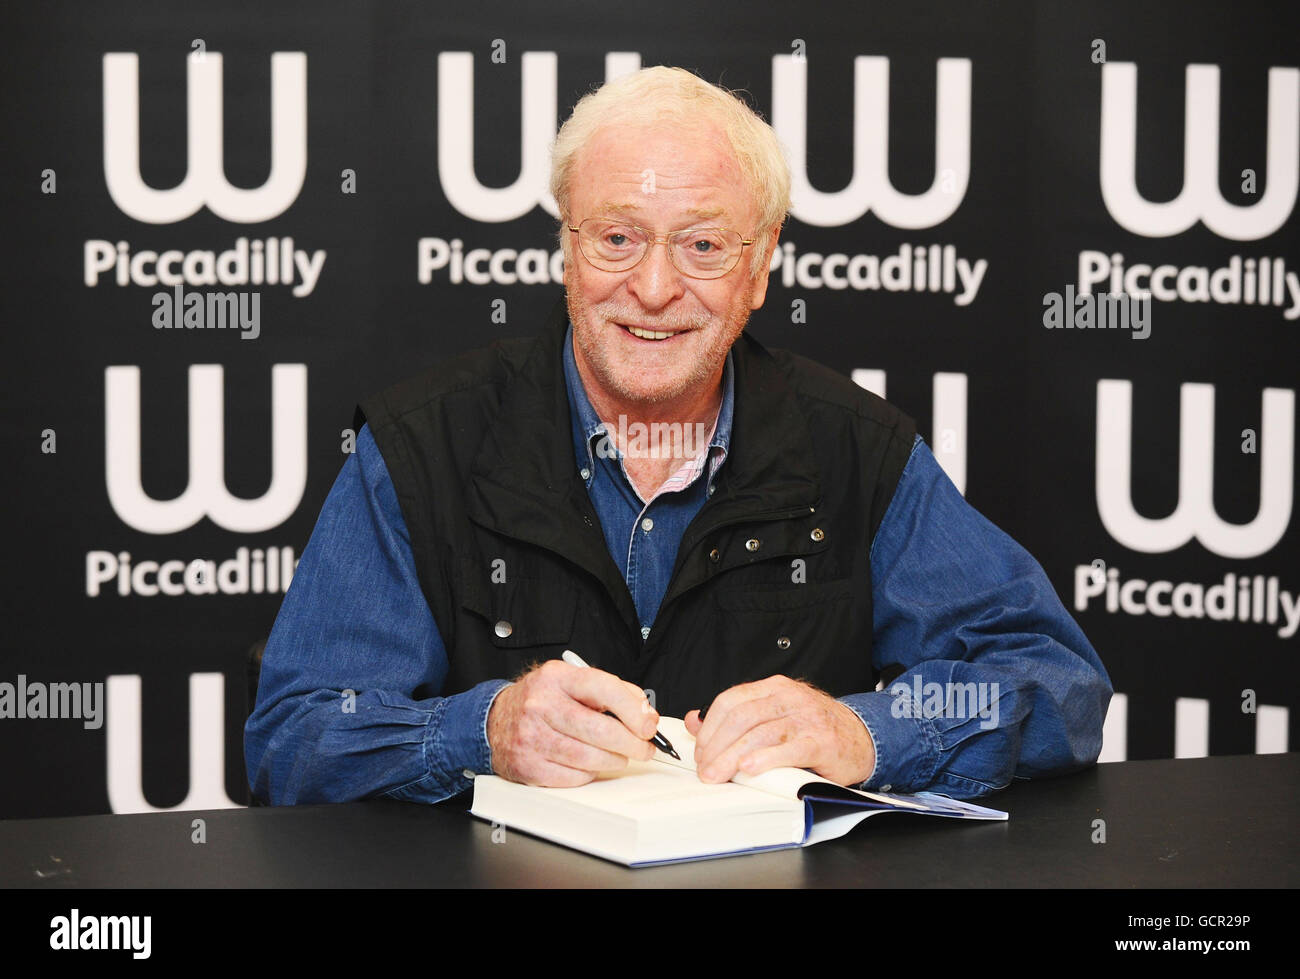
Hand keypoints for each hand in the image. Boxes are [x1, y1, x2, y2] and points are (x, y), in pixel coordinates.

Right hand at [487, 659, 658, 786]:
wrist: (495, 720)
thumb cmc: (542, 701)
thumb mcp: (571, 682)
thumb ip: (611, 691)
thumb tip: (645, 713)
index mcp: (557, 678)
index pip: (603, 688)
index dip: (633, 710)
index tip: (649, 725)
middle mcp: (541, 705)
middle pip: (600, 731)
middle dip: (632, 744)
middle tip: (644, 748)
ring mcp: (532, 737)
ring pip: (590, 758)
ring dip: (614, 760)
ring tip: (619, 755)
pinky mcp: (528, 766)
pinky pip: (574, 777)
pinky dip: (590, 774)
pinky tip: (590, 764)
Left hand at [684, 675, 874, 785]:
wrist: (862, 737)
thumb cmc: (814, 729)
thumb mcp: (773, 715)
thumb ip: (735, 717)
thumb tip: (695, 721)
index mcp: (774, 688)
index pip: (731, 700)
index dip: (710, 727)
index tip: (700, 752)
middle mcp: (789, 698)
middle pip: (742, 717)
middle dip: (717, 746)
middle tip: (705, 770)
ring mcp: (806, 718)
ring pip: (761, 733)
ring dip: (733, 757)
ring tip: (719, 775)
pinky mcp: (822, 742)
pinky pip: (790, 748)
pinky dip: (767, 759)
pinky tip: (750, 768)